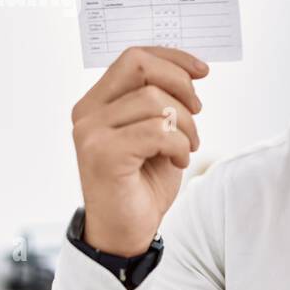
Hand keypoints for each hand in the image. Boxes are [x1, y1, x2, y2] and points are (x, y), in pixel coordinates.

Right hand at [71, 46, 208, 255]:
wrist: (126, 231)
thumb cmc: (143, 182)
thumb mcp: (157, 132)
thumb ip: (162, 101)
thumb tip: (190, 69)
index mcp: (97, 102)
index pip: (133, 58)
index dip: (173, 58)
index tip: (202, 70)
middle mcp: (87, 113)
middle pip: (141, 68)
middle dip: (181, 85)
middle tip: (197, 112)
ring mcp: (91, 133)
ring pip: (155, 101)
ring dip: (186, 125)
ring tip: (186, 147)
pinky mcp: (103, 154)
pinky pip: (158, 131)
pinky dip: (179, 145)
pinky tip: (178, 161)